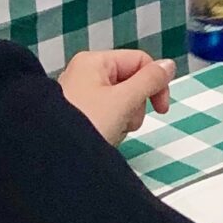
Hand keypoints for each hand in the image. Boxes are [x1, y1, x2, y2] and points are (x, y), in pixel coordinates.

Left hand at [58, 49, 174, 144]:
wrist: (53, 161)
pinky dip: (111, 126)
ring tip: (111, 132)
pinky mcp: (77, 115)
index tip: (162, 110)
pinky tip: (103, 137)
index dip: (156, 83)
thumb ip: (150, 81)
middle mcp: (85, 73)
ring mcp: (79, 94)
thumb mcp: (124, 101)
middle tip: (126, 122)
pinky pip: (107, 114)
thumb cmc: (88, 124)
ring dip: (124, 118)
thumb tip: (169, 65)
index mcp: (94, 62)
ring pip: (121, 100)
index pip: (141, 61)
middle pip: (131, 81)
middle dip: (135, 105)